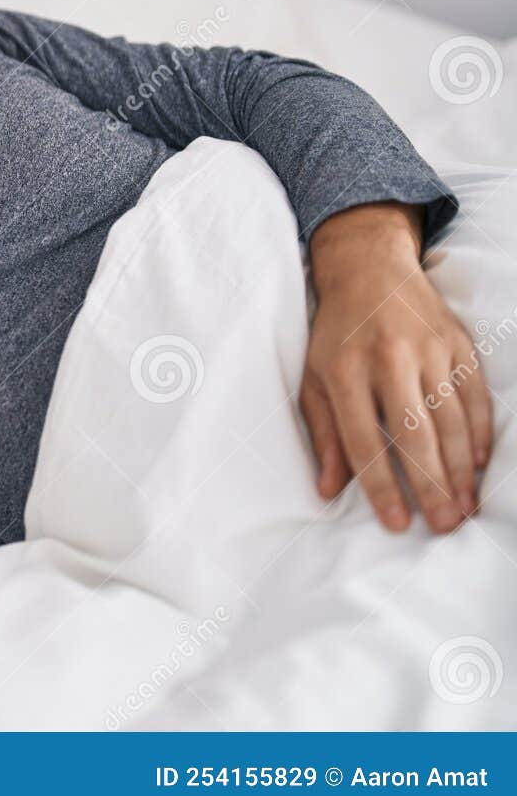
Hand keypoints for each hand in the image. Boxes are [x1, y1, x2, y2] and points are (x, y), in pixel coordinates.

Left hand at [299, 202, 492, 533]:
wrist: (369, 269)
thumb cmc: (336, 334)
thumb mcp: (314, 378)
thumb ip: (323, 434)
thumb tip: (328, 489)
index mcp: (345, 371)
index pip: (364, 440)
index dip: (381, 486)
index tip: (396, 523)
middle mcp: (389, 360)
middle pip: (415, 434)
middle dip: (431, 486)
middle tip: (443, 527)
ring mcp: (429, 350)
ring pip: (452, 420)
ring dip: (462, 469)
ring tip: (465, 508)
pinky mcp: (458, 344)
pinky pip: (476, 396)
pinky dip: (481, 434)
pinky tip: (480, 466)